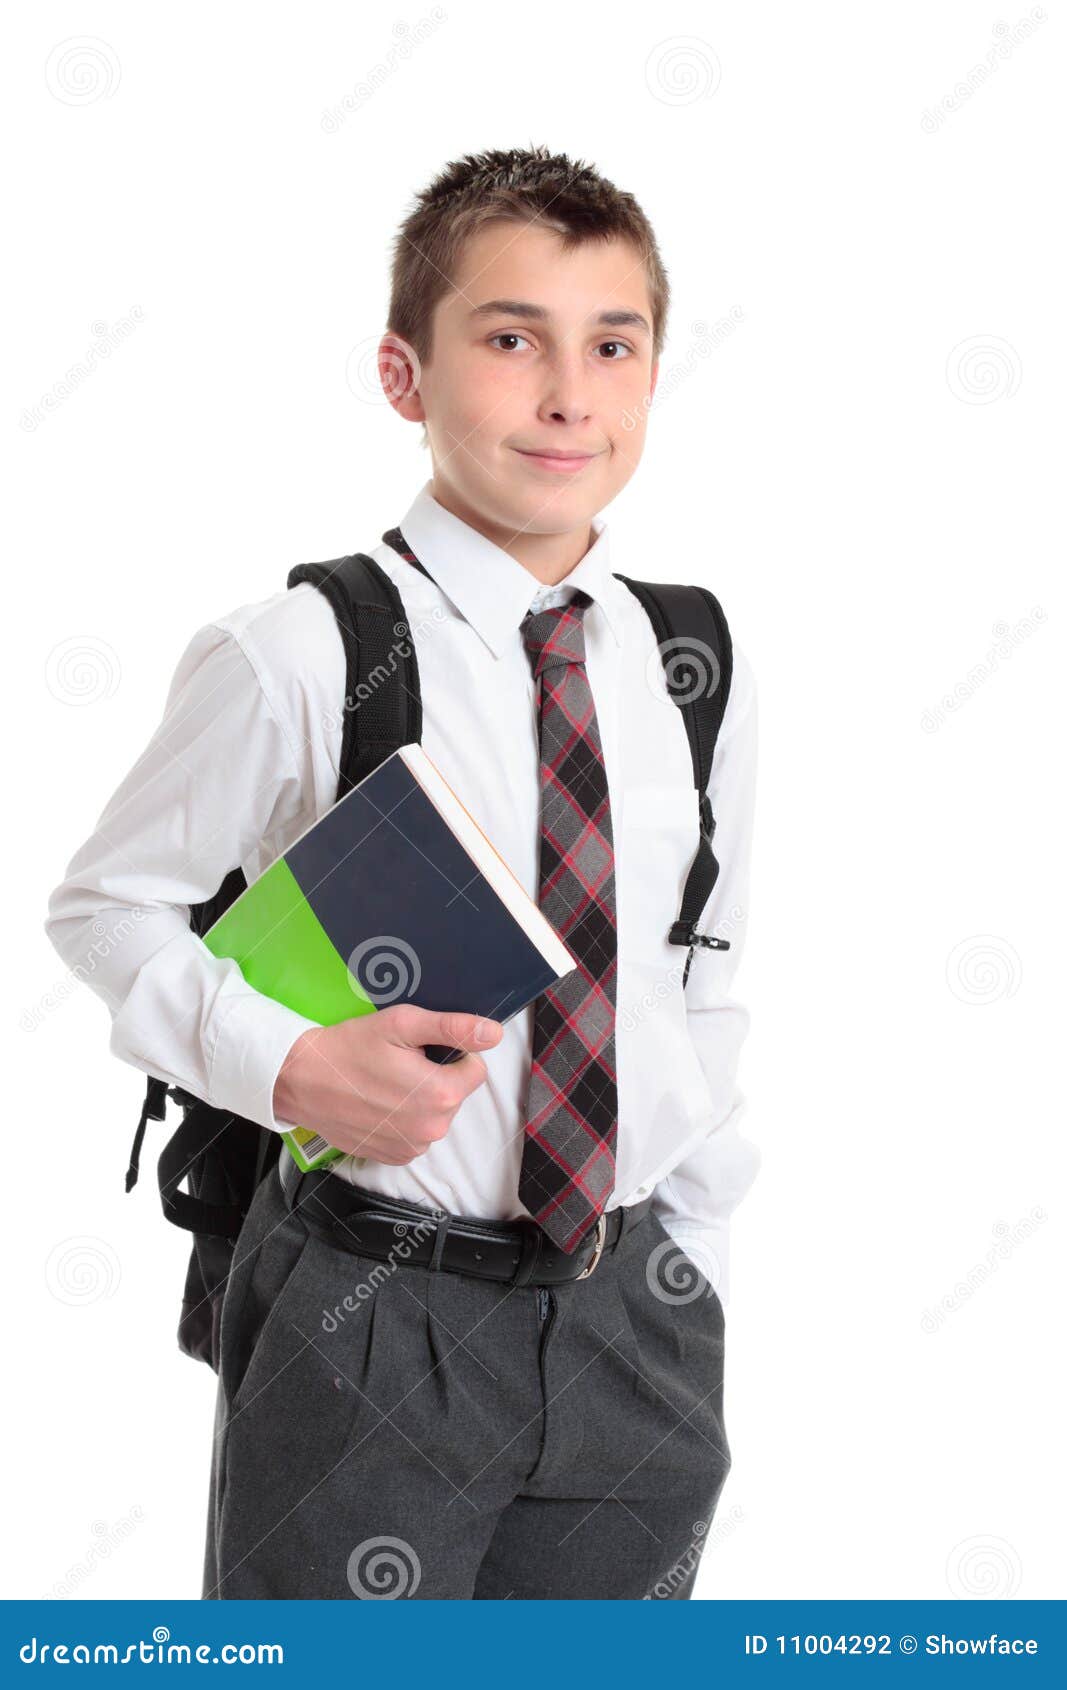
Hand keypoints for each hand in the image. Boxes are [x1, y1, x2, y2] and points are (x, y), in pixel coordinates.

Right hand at [272, 1004, 503, 1163]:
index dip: (452, 1055)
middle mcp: (431, 1129)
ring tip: (384, 1083)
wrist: (300, 1080)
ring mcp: (412, 1147)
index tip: (421, 1051)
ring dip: (419, 1100)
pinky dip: (403, 1120)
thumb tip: (493, 1033)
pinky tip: (377, 1105)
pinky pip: (416, 1134)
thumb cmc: (349, 1048)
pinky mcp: (393, 1157)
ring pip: (436, 1115)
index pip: (475, 1070)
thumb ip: (453, 1028)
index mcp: (440, 1094)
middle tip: (398, 1064)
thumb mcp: (401, 1025)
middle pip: (455, 1094)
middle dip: (435, 1078)